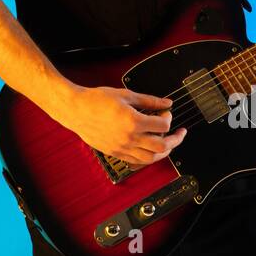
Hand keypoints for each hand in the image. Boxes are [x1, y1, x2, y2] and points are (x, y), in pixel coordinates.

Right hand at [54, 85, 186, 165]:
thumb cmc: (96, 100)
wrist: (76, 110)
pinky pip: (136, 161)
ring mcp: (122, 147)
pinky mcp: (115, 153)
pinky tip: (149, 149)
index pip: (162, 126)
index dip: (168, 118)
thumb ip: (149, 100)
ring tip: (167, 144)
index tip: (165, 113)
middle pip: (162, 146)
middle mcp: (129, 137)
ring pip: (151, 159)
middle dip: (175, 140)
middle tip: (179, 134)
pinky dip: (147, 157)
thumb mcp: (126, 95)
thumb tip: (166, 103)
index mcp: (133, 121)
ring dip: (163, 152)